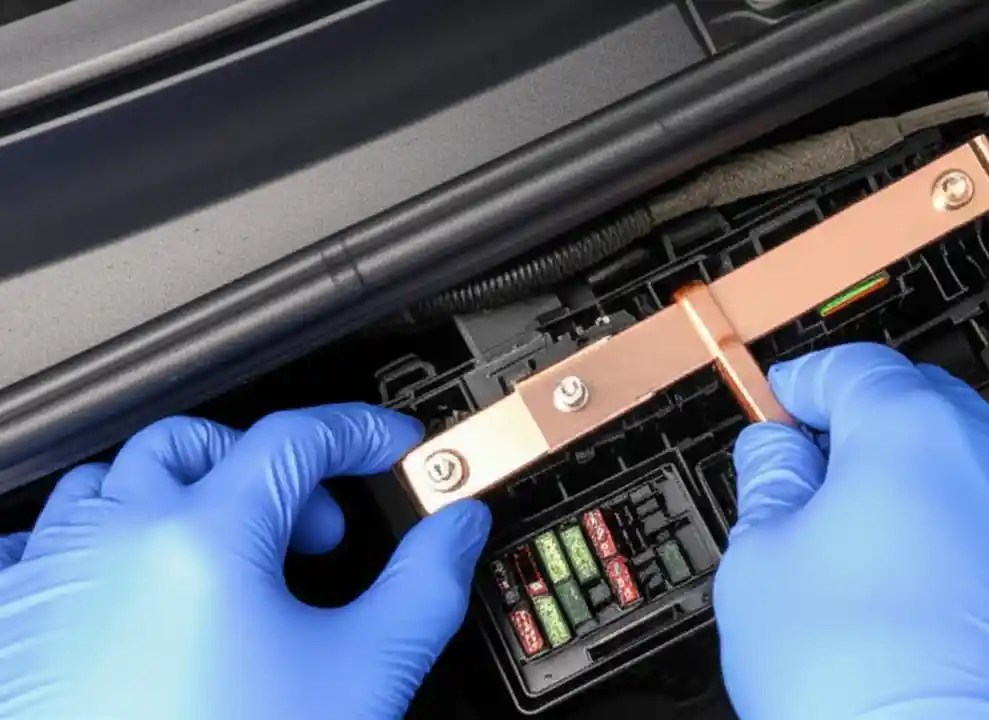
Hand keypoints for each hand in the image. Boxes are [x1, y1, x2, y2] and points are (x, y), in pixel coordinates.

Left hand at [0, 404, 490, 719]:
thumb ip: (424, 585)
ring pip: (112, 482)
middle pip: (197, 443)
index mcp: (204, 537)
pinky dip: (87, 540)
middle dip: (271, 466)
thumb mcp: (363, 674)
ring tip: (226, 549)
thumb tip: (456, 530)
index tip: (388, 447)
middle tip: (316, 527)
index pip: (294, 437)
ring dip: (182, 492)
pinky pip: (29, 543)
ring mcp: (50, 579)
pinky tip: (121, 577)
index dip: (358, 433)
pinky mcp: (11, 626)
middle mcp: (113, 539)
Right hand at [714, 344, 988, 719]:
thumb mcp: (762, 560)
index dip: (801, 382)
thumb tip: (771, 453)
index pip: (851, 366)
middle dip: (857, 424)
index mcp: (912, 432)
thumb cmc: (863, 677)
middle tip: (806, 470)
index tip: (778, 401)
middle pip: (916, 404)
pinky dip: (955, 532)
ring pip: (964, 467)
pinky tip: (912, 588)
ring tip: (856, 545)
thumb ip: (767, 483)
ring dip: (910, 481)